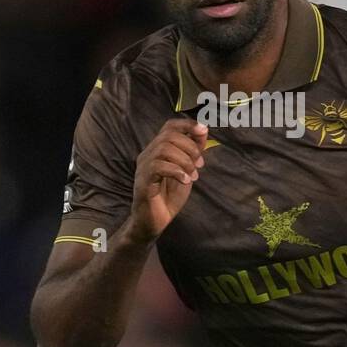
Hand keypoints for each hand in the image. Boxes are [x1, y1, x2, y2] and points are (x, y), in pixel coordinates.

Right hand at [128, 118, 206, 242]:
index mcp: (157, 150)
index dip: (187, 124)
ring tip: (192, 175)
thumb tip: (203, 130)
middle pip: (168, 136)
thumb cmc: (169, 196)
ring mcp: (143, 167)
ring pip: (163, 149)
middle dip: (190, 147)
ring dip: (184, 161)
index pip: (169, 126)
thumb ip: (193, 151)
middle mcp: (148, 154)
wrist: (155, 222)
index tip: (203, 130)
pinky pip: (158, 167)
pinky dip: (176, 171)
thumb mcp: (187, 170)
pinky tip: (185, 181)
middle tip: (200, 164)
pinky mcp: (142, 181)